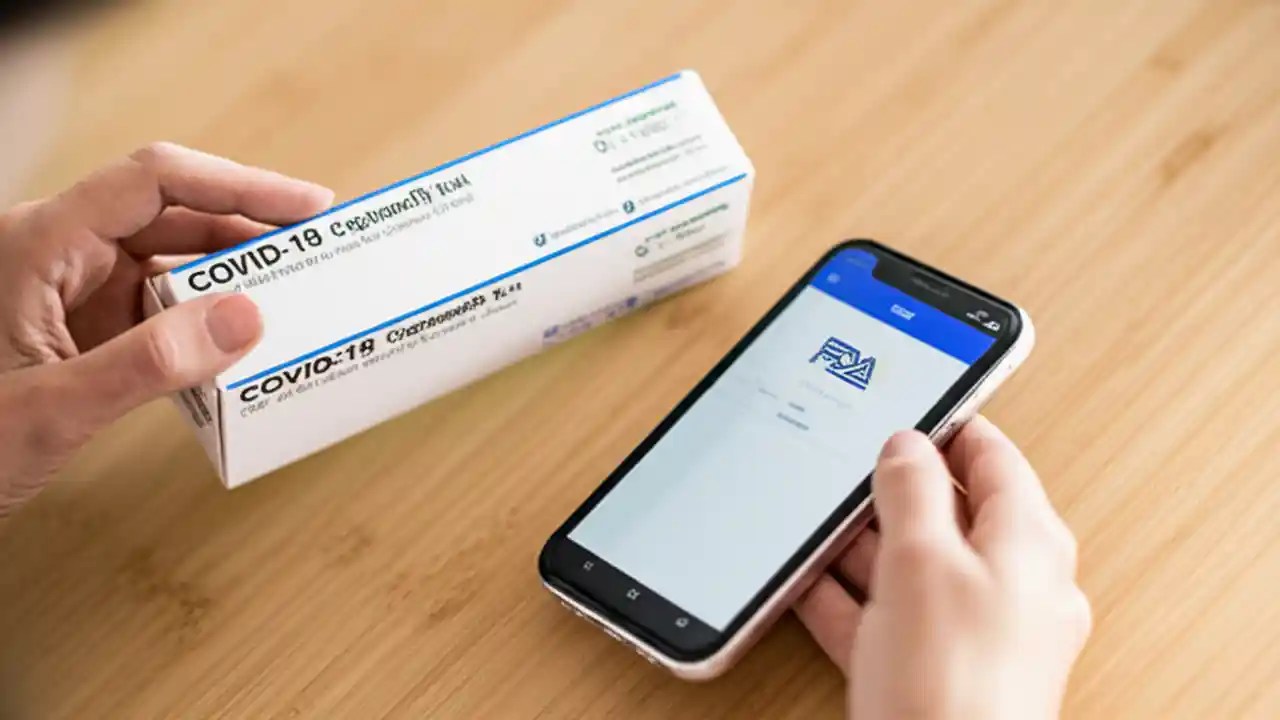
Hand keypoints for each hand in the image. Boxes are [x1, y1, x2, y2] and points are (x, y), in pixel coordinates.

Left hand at [0, 142, 331, 515]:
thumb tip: (246, 320)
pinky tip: (239, 348)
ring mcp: (69, 293)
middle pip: (172, 215)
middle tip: (318, 253)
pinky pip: (157, 310)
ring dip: (231, 281)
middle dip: (249, 231)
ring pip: (169, 263)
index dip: (239, 184)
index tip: (307, 205)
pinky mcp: (80, 331)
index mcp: (38, 244)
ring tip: (292, 299)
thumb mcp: (49, 409)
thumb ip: (148, 364)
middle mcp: (56, 255)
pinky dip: (203, 325)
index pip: (155, 181)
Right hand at [795, 417, 1090, 719]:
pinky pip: (888, 616)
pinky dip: (849, 598)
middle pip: (950, 512)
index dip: (950, 424)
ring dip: (862, 545)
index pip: (994, 458)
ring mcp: (974, 630)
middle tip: (846, 466)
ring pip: (912, 566)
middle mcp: (1012, 584)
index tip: (907, 404)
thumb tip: (908, 443)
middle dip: (892, 490)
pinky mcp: (936, 670)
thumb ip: (912, 490)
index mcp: (1029, 542)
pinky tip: (807, 586)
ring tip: (814, 522)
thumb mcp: (921, 559)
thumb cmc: (952, 683)